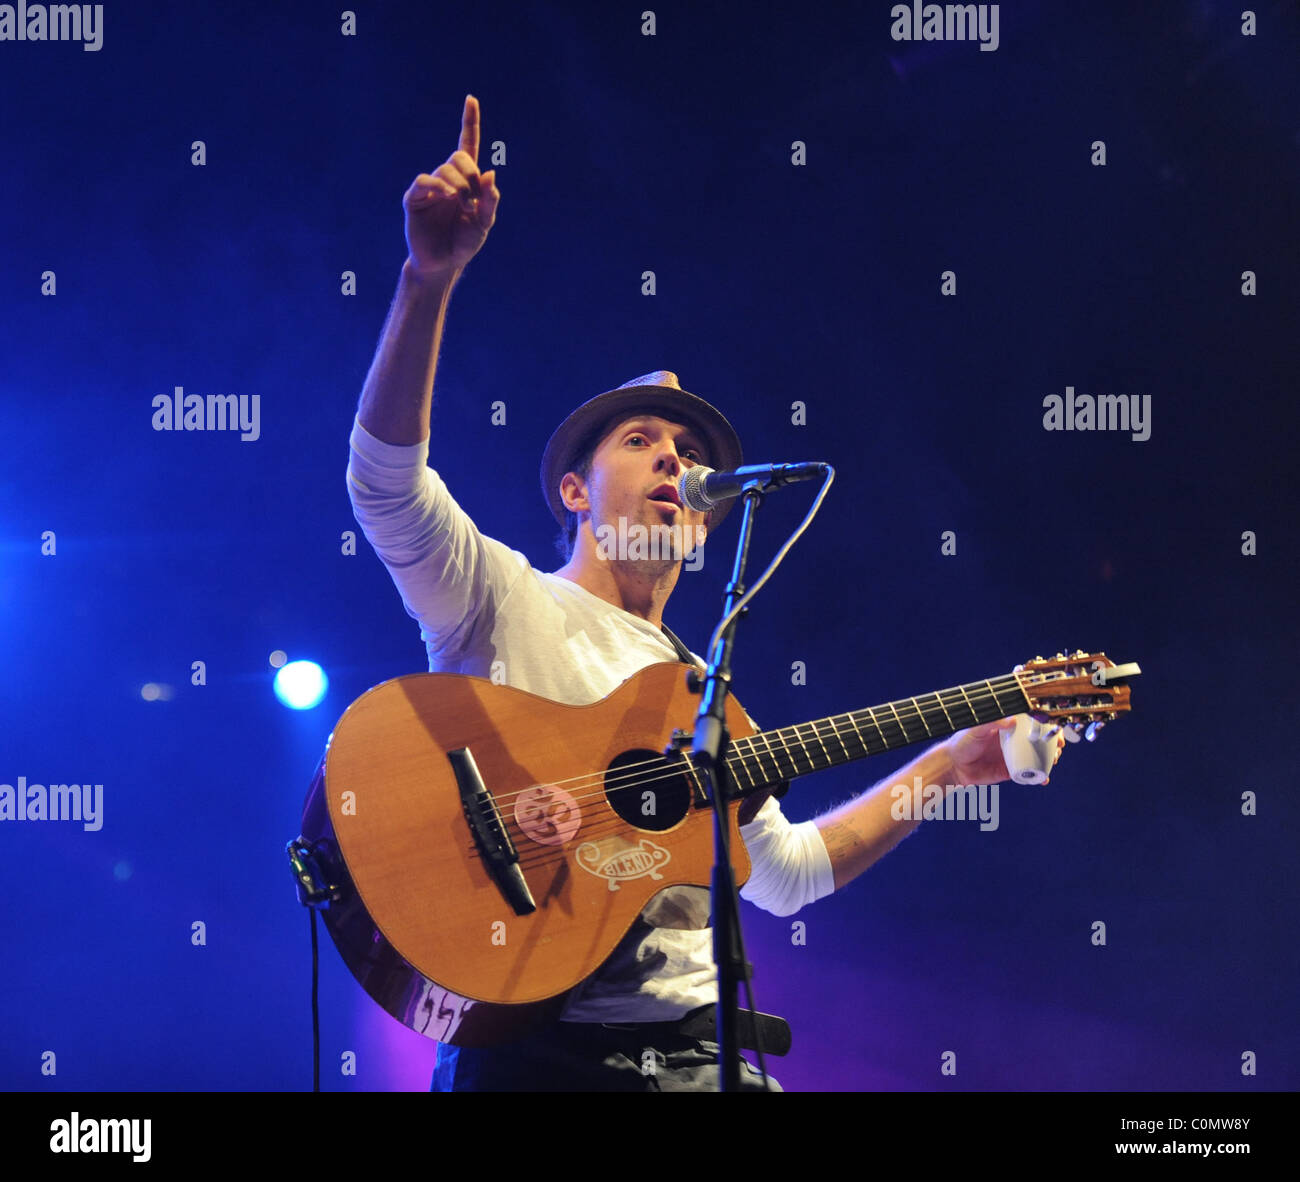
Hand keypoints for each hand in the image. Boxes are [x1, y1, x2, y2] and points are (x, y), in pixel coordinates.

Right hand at [403, 95, 499, 276]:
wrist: (443, 264)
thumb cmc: (463, 242)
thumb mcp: (484, 223)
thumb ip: (490, 199)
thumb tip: (491, 172)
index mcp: (466, 181)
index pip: (467, 145)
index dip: (469, 122)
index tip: (471, 99)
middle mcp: (447, 178)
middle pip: (459, 157)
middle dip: (471, 175)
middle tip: (473, 199)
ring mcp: (429, 187)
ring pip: (445, 170)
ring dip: (459, 187)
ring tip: (462, 206)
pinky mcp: (414, 198)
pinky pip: (425, 182)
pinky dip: (437, 187)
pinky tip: (445, 196)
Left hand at [942, 717, 1065, 785]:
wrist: (953, 767)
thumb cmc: (962, 743)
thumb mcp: (975, 729)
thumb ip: (991, 722)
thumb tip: (1012, 719)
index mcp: (1006, 726)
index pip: (1031, 721)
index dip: (1046, 723)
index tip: (1055, 727)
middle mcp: (1013, 740)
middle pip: (1039, 739)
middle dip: (1054, 742)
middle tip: (1059, 747)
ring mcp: (1013, 755)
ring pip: (1038, 756)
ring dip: (1050, 758)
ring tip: (1054, 761)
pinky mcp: (1011, 771)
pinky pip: (1029, 773)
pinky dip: (1039, 777)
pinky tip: (1044, 779)